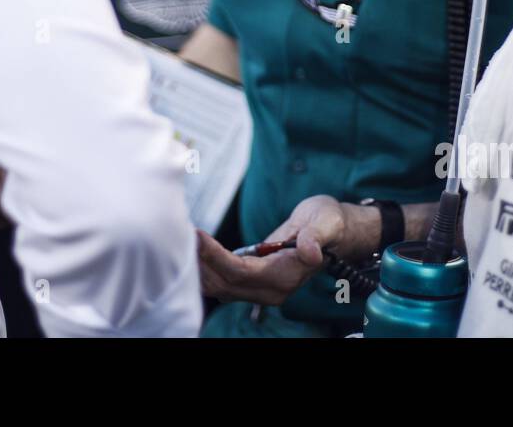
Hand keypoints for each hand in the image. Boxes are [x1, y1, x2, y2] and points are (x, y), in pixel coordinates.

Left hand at [196, 194, 372, 304]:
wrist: (333, 230)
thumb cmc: (327, 223)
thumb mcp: (325, 222)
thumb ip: (315, 237)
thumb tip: (310, 251)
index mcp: (285, 278)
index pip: (240, 273)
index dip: (215, 257)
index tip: (196, 237)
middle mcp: (270, 290)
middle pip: (224, 284)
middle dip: (200, 263)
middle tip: (179, 235)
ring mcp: (260, 288)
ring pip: (219, 286)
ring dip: (198, 267)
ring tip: (180, 241)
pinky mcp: (252, 280)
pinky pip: (222, 280)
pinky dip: (205, 268)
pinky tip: (192, 250)